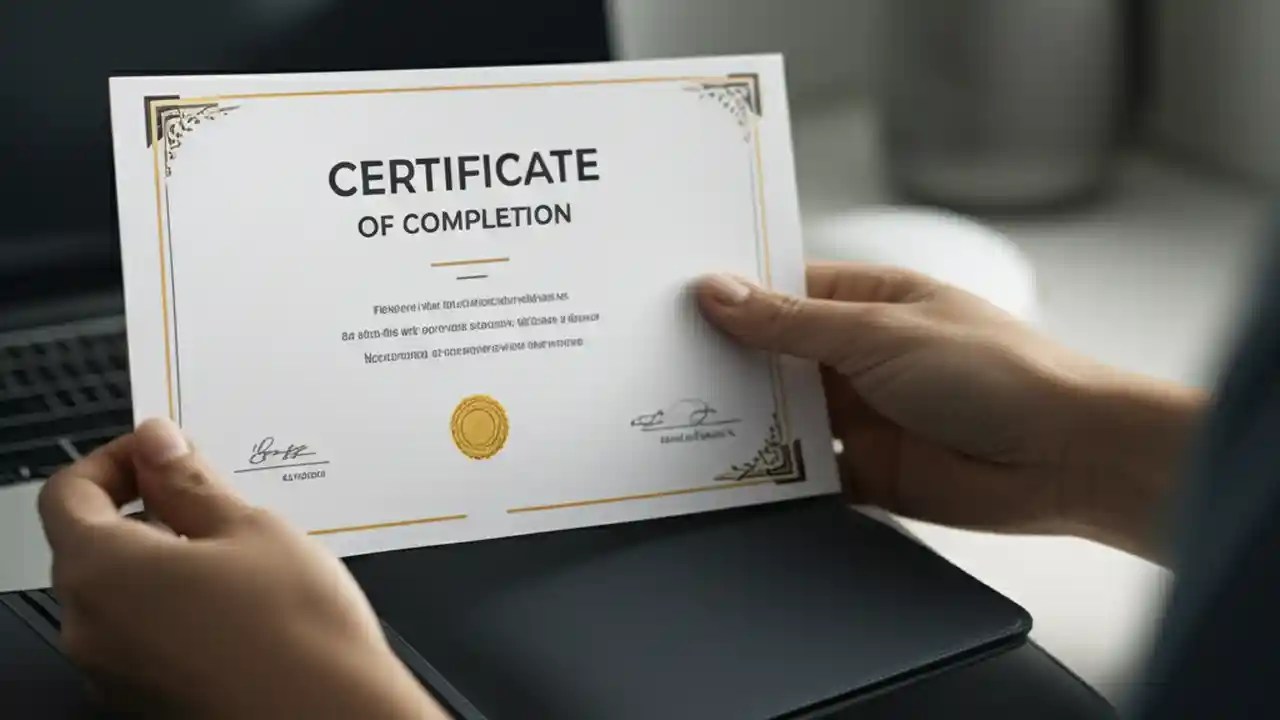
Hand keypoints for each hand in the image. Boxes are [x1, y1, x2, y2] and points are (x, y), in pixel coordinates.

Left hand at [38, 418, 446, 719]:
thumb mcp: (251, 528)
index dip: (116, 460)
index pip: (68, 493)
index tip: (163, 452)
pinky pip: (140, 636)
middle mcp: (90, 628)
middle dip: (143, 509)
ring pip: (117, 593)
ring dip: (161, 560)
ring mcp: (113, 672)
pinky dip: (172, 607)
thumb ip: (190, 481)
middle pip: (88, 545)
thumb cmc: (299, 634)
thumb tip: (159, 444)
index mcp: (102, 572)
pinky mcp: (143, 699)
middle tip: (209, 495)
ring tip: (237, 555)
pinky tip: (236, 603)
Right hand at [696, 263, 1203, 559]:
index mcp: (872, 301)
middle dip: (727, 358)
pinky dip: (770, 472)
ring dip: (743, 415)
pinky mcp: (866, 471)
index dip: (733, 294)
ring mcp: (862, 415)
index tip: (671, 298)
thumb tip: (717, 291)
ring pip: (782, 413)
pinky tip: (724, 469)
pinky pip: (803, 471)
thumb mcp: (880, 333)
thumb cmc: (997, 372)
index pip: (785, 290)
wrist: (1066, 459)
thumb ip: (793, 322)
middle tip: (656, 358)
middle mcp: (861, 355)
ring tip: (674, 412)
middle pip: (775, 354)